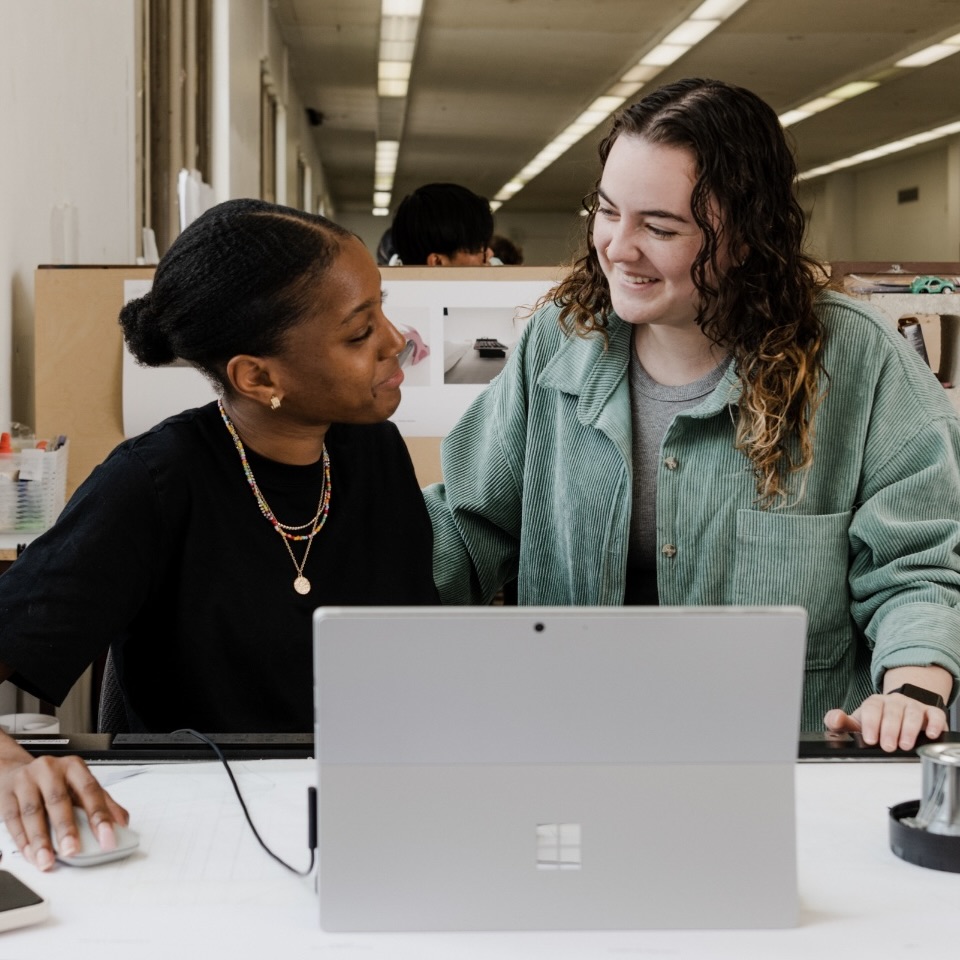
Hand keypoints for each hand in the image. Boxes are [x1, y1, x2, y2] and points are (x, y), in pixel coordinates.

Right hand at [0, 742, 128, 870]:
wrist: (17, 770)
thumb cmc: (54, 782)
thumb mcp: (80, 787)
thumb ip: (103, 804)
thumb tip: (122, 824)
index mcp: (74, 767)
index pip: (90, 790)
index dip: (100, 816)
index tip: (107, 839)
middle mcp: (50, 770)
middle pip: (58, 800)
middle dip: (66, 829)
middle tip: (73, 851)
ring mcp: (26, 781)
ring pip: (33, 813)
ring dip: (41, 841)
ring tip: (47, 861)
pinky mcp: (6, 794)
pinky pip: (13, 820)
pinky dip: (23, 840)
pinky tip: (31, 854)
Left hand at [823, 692, 948, 752]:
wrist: (900, 710)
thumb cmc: (877, 720)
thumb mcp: (858, 722)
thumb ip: (842, 723)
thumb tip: (834, 719)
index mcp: (875, 703)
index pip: (871, 709)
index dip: (871, 723)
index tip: (870, 739)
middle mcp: (894, 702)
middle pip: (892, 712)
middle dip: (889, 729)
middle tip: (888, 746)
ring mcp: (913, 705)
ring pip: (912, 712)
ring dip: (909, 728)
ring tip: (905, 744)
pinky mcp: (930, 712)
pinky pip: (935, 714)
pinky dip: (934, 723)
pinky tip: (930, 734)